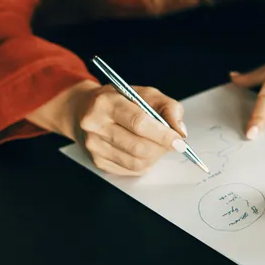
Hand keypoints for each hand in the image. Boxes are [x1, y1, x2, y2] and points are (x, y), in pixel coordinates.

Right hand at [26, 80, 186, 175]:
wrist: (84, 110)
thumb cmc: (119, 100)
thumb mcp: (145, 93)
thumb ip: (168, 107)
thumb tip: (180, 130)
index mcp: (106, 103)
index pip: (138, 122)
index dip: (162, 134)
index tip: (179, 140)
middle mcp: (95, 125)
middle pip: (138, 146)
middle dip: (161, 147)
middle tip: (171, 142)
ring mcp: (94, 146)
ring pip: (135, 162)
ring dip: (155, 156)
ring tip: (158, 145)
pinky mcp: (97, 161)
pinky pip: (130, 170)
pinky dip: (144, 163)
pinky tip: (144, 151)